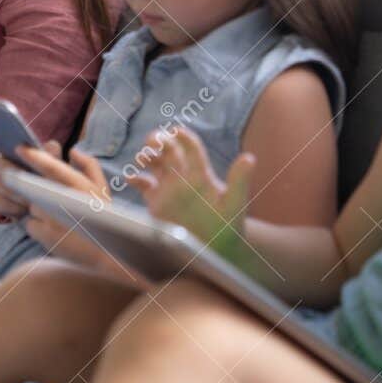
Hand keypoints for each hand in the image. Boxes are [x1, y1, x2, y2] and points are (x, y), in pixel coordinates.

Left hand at [2, 142, 145, 286]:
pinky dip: (38, 228)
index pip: (52, 167)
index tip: (20, 147)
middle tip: (53, 202)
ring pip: (32, 206)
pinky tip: (55, 234)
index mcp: (80, 186)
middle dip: (39, 192)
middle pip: (36, 186)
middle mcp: (65, 199)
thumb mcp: (103, 190)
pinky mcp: (44, 235)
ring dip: (41, 212)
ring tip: (61, 223)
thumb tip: (72, 151)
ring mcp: (53, 218)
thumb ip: (89, 166)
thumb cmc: (107, 221)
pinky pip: (30, 225)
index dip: (34, 155)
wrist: (108, 258)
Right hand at [129, 126, 252, 258]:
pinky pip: (143, 185)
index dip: (183, 137)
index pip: (191, 147)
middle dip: (159, 140)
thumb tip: (249, 158)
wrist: (216, 250)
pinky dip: (135, 179)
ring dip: (146, 156)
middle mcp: (183, 177)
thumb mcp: (235, 203)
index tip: (176, 131)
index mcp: (201, 173)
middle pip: (168, 150)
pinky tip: (132, 179)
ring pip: (154, 164)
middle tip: (153, 141)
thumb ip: (239, 180)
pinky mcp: (157, 202)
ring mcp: (169, 188)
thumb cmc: (228, 227)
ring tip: (143, 158)